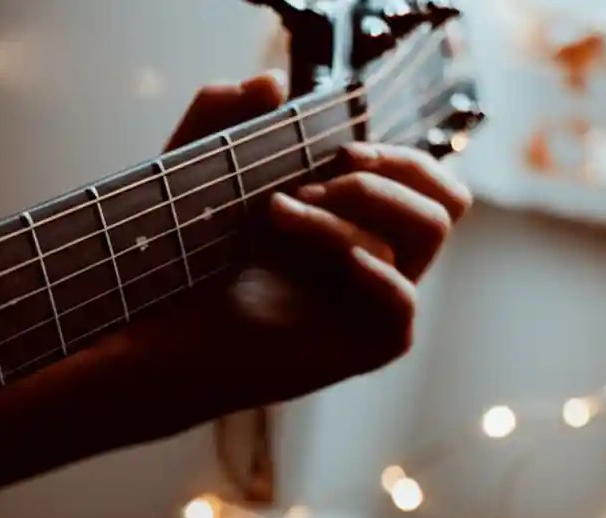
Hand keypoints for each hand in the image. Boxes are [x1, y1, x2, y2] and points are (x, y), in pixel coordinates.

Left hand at [120, 71, 472, 425]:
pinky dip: (376, 270)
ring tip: (282, 210)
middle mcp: (375, 260)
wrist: (158, 330)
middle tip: (328, 173)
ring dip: (359, 207)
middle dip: (394, 171)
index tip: (337, 147)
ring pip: (425, 233)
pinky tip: (338, 256)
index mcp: (355, 220)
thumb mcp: (196, 173)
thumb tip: (270, 83)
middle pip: (447, 201)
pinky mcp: (368, 346)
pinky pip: (403, 302)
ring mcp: (375, 304)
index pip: (423, 179)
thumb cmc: (182, 262)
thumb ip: (219, 116)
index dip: (397, 154)